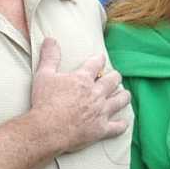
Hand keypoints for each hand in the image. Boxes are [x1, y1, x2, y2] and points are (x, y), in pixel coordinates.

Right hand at [28, 37, 131, 153]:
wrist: (47, 129)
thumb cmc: (44, 102)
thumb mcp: (43, 75)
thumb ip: (49, 57)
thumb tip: (50, 39)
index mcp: (83, 79)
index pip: (96, 64)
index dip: (99, 60)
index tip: (101, 58)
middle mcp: (96, 94)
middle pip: (113, 81)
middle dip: (115, 77)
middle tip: (115, 77)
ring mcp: (100, 112)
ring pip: (120, 100)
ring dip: (124, 96)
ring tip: (125, 95)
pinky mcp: (101, 129)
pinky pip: (118, 127)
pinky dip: (121, 124)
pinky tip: (123, 123)